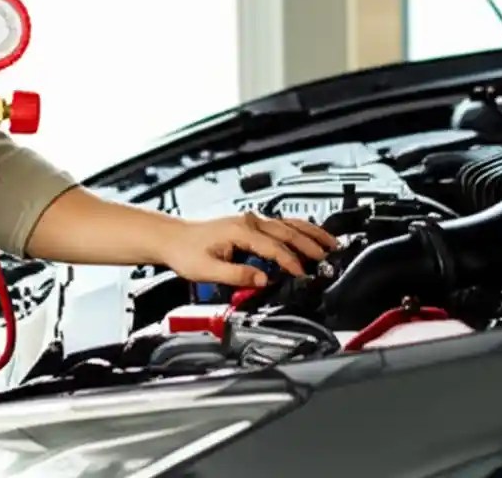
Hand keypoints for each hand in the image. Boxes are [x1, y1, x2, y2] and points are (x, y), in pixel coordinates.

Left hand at [161, 213, 338, 286]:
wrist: (172, 239)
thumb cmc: (186, 252)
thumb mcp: (208, 270)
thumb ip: (237, 275)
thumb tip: (262, 279)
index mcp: (240, 231)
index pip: (274, 247)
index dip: (290, 261)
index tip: (303, 273)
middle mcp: (248, 222)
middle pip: (287, 230)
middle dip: (310, 243)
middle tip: (329, 255)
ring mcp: (250, 221)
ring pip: (287, 223)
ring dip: (309, 232)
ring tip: (329, 242)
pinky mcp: (249, 224)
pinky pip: (280, 224)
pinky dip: (298, 229)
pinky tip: (307, 234)